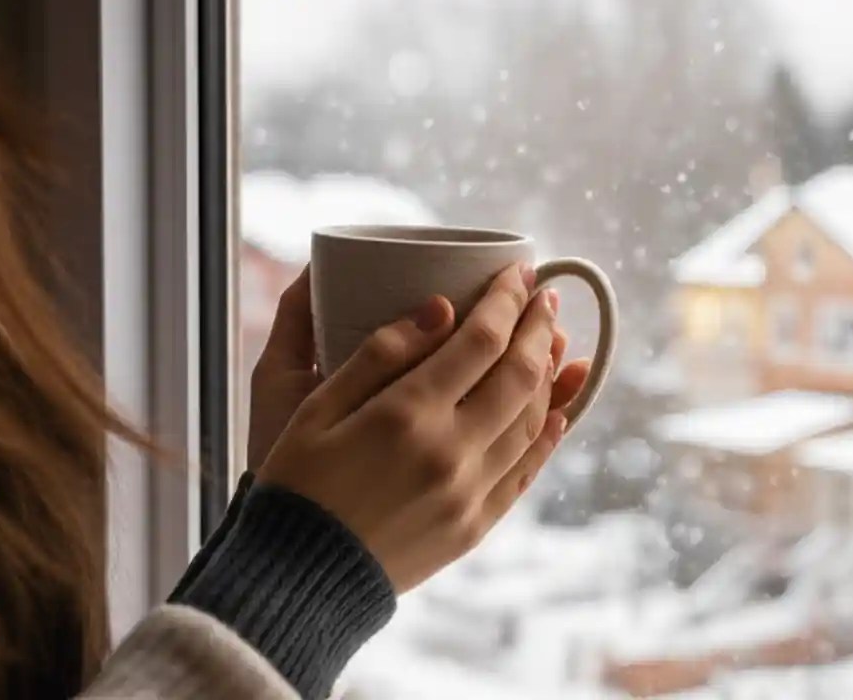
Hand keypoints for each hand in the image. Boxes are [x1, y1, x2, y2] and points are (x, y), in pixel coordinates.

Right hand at [257, 263, 588, 592]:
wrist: (298, 579)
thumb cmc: (295, 484)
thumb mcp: (312, 407)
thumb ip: (377, 353)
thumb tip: (438, 308)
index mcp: (406, 415)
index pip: (479, 340)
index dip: (505, 299)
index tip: (517, 273)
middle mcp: (449, 452)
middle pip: (518, 375)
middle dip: (537, 327)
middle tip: (544, 297)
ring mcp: (469, 494)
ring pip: (532, 421)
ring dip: (548, 376)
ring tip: (552, 343)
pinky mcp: (475, 526)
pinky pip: (526, 472)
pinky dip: (548, 436)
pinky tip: (558, 411)